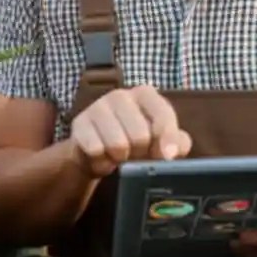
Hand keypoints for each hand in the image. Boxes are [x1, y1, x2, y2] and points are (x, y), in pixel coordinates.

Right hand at [68, 84, 191, 176]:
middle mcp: (121, 96)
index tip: (167, 157)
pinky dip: (102, 161)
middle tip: (137, 155)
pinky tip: (103, 157)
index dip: (167, 140)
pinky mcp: (79, 124)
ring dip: (121, 159)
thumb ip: (177, 143)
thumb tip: (172, 151)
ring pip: (117, 145)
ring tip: (120, 156)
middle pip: (140, 135)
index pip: (163, 115)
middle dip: (141, 153)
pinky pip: (96, 150)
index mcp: (145, 95)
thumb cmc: (136, 144)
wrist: (98, 152)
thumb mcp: (162, 142)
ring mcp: (97, 107)